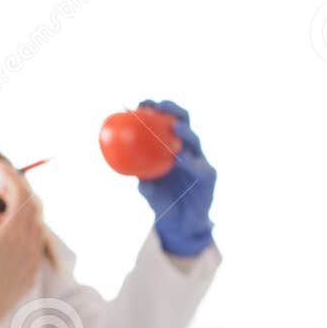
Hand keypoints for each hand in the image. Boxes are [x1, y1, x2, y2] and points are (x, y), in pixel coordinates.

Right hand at [0, 160, 45, 327]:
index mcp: (12, 236)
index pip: (21, 195)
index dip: (11, 176)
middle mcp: (28, 248)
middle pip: (33, 206)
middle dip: (15, 191)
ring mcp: (32, 262)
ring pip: (35, 226)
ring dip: (17, 215)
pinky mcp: (31, 275)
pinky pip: (33, 246)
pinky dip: (22, 235)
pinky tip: (0, 240)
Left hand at [135, 100, 216, 256]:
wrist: (179, 224)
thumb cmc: (162, 200)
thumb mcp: (145, 185)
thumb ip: (137, 172)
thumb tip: (118, 158)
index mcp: (173, 147)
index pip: (166, 121)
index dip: (156, 109)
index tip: (141, 102)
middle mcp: (188, 149)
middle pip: (184, 122)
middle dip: (172, 110)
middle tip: (158, 105)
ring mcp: (200, 161)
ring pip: (194, 140)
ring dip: (184, 132)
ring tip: (173, 127)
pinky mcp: (208, 177)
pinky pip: (198, 167)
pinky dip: (189, 162)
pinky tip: (180, 158)